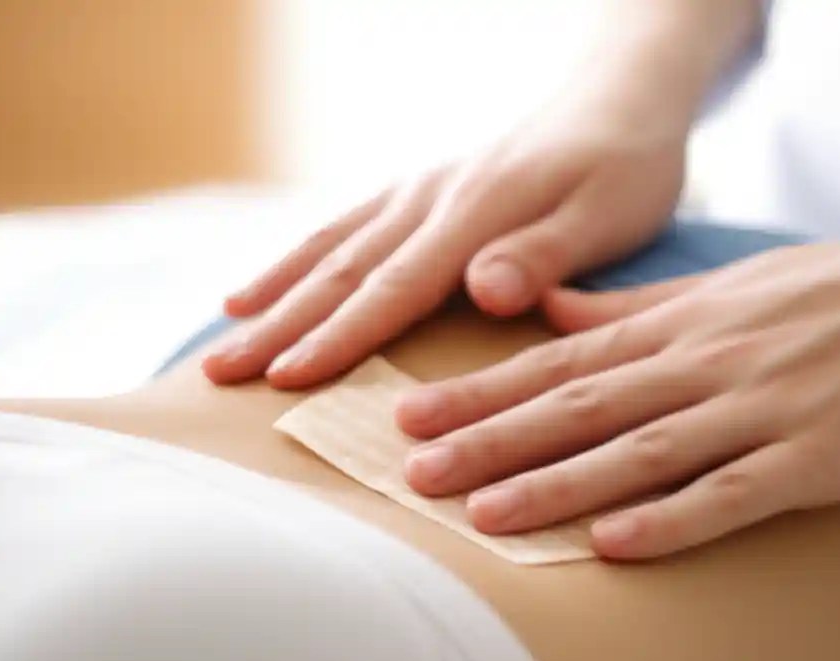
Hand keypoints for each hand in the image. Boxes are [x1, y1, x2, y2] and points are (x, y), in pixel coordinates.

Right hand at [202, 96, 685, 387]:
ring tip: (221, 338)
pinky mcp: (416, 192)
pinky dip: (292, 260)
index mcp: (475, 213)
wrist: (617, 104)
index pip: (395, 286)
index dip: (340, 336)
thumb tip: (484, 290)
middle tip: (216, 373)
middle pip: (343, 269)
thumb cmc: (623, 170)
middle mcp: (431, 198)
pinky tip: (256, 287)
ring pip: (330, 247)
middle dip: (279, 326)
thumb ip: (543, 255)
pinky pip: (340, 227)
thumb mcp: (606, 215)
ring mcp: (417, 191)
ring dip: (273, 295)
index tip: (285, 379)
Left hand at [394, 230, 839, 558]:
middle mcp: (710, 360)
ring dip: (559, 484)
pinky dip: (673, 517)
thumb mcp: (731, 283)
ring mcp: (764, 406)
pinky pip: (734, 491)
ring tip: (485, 514)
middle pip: (583, 406)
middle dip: (493, 441)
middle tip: (414, 474)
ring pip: (641, 450)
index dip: (486, 393)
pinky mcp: (820, 452)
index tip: (416, 419)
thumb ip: (639, 302)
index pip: (564, 361)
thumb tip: (554, 310)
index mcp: (687, 321)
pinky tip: (615, 542)